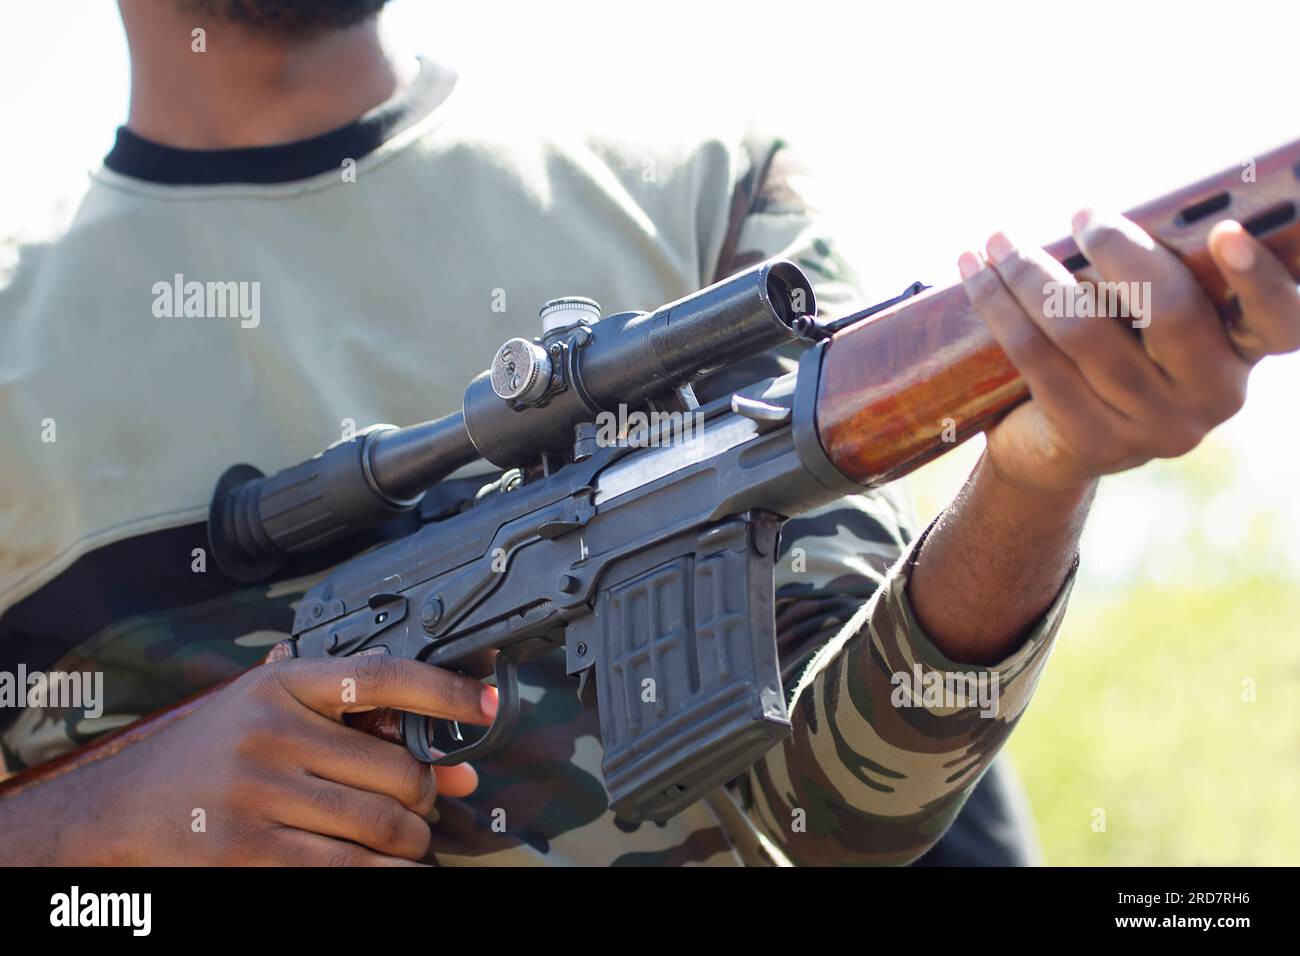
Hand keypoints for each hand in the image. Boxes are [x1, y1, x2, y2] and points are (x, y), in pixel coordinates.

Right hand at [85, 655, 494, 864]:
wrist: (124, 807)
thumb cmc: (214, 753)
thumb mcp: (272, 712)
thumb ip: (355, 727)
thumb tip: (457, 770)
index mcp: (283, 686)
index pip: (383, 675)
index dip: (445, 689)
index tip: (485, 703)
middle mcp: (273, 732)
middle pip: (398, 770)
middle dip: (425, 795)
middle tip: (422, 801)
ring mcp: (260, 793)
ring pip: (384, 824)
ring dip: (412, 840)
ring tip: (405, 838)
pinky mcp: (251, 851)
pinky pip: (350, 868)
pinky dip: (386, 872)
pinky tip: (391, 867)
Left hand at [957, 211, 1299, 493]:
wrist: (1053, 449)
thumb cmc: (1110, 351)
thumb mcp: (1146, 318)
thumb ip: (1153, 271)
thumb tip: (1106, 209)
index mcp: (1242, 352)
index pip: (1282, 321)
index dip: (1259, 279)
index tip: (1224, 232)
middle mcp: (1211, 396)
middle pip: (1170, 311)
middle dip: (1119, 248)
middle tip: (1084, 214)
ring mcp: (1151, 427)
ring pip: (1085, 332)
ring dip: (1031, 274)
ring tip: (998, 240)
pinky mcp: (1091, 441)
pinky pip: (1035, 358)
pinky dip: (998, 307)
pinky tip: (974, 274)